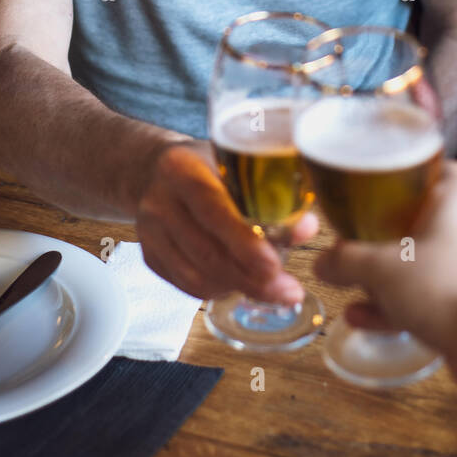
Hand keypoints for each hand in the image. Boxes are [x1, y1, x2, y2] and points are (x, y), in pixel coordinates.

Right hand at [136, 138, 318, 301]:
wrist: (154, 170)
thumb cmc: (208, 166)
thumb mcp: (237, 165)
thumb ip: (272, 194)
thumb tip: (308, 227)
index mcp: (181, 168)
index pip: (212, 210)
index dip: (244, 242)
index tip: (274, 265)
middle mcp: (159, 201)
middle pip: (206, 252)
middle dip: (251, 278)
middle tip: (288, 291)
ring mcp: (149, 232)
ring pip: (196, 276)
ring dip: (238, 288)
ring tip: (272, 289)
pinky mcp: (148, 256)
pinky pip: (187, 285)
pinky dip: (218, 290)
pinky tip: (241, 284)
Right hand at [313, 160, 456, 372]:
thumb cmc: (443, 288)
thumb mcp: (380, 268)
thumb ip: (345, 261)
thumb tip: (321, 262)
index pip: (431, 167)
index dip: (399, 174)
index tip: (371, 185)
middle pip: (423, 215)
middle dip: (384, 231)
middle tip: (355, 236)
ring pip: (425, 257)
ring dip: (387, 273)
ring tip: (350, 285)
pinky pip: (431, 289)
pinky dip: (400, 300)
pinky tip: (362, 317)